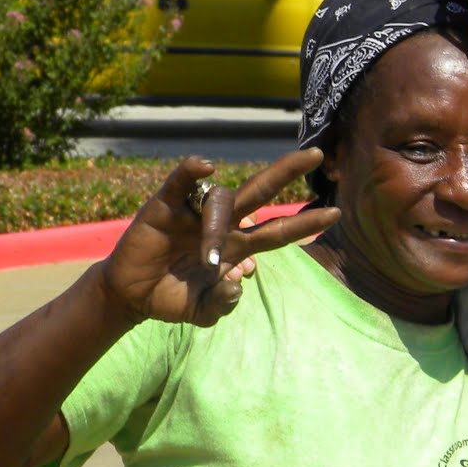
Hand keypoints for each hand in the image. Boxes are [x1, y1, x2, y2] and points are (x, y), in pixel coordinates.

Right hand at [102, 150, 338, 326]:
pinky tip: (203, 164)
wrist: (132, 297)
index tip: (335, 213)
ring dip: (217, 228)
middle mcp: (221, 224)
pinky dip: (191, 172)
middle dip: (288, 173)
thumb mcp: (204, 312)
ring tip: (207, 262)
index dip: (305, 222)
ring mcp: (194, 213)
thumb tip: (235, 282)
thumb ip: (223, 304)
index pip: (278, 231)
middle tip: (317, 154)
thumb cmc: (173, 298)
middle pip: (261, 193)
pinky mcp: (164, 207)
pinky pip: (181, 184)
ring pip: (221, 201)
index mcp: (237, 246)